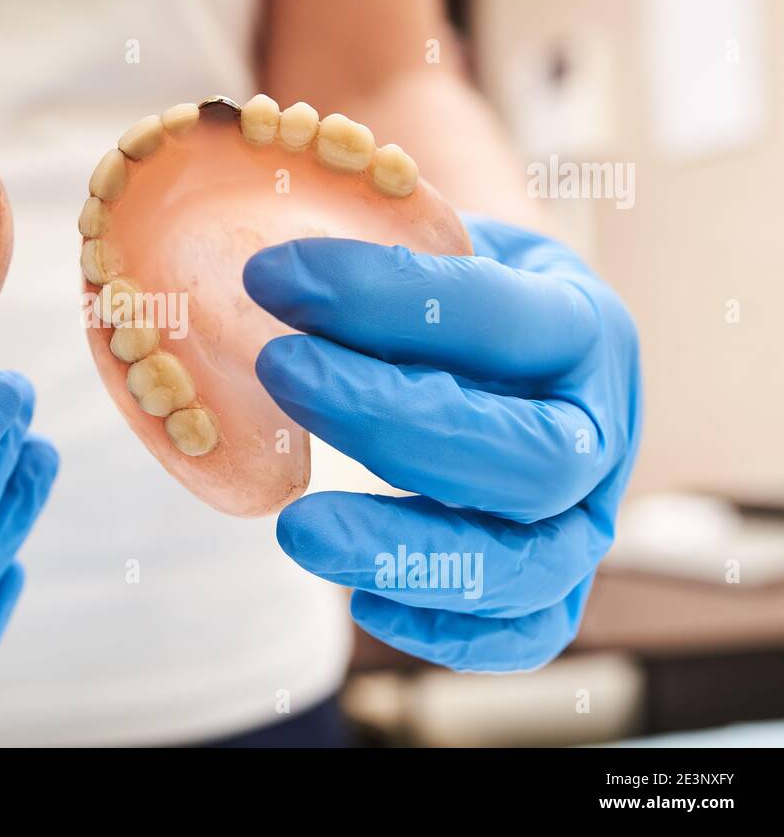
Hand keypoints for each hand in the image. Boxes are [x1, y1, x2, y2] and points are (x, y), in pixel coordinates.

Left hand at [243, 215, 641, 670]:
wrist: (528, 339)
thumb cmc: (469, 285)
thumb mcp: (445, 242)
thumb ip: (392, 254)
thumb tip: (275, 275)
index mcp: (584, 326)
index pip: (494, 317)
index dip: (380, 297)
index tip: (272, 276)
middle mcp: (602, 429)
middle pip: (528, 458)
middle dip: (391, 421)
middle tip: (278, 369)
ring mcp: (588, 515)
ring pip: (527, 564)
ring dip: (405, 550)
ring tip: (295, 528)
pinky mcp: (559, 577)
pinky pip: (526, 631)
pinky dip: (450, 632)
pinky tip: (361, 600)